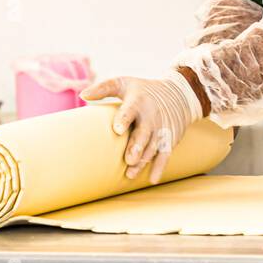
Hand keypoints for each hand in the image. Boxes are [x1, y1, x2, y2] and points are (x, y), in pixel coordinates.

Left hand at [81, 72, 203, 182]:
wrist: (180, 94)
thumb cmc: (144, 90)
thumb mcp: (124, 83)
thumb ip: (103, 88)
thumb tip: (82, 95)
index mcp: (138, 101)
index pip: (131, 110)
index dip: (124, 119)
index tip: (118, 129)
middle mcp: (151, 116)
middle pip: (144, 133)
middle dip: (137, 146)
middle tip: (129, 159)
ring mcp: (162, 129)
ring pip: (153, 147)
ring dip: (144, 160)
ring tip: (130, 173)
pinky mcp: (169, 139)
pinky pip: (165, 154)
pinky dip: (160, 167)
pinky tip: (152, 179)